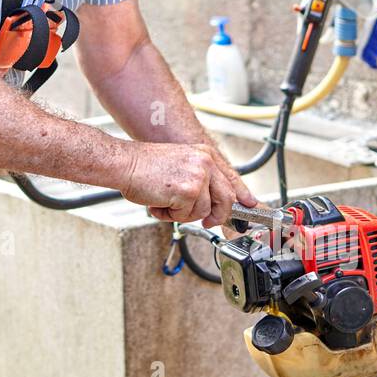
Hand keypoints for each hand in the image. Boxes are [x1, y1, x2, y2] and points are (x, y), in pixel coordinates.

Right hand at [121, 140, 257, 226]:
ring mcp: (198, 177)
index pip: (232, 177)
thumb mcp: (180, 164)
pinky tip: (159, 203)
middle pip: (226, 199)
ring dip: (183, 214)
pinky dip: (171, 216)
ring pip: (204, 211)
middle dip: (216, 216)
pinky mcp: (188, 191)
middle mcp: (205, 163)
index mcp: (204, 155)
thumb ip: (200, 179)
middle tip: (206, 221)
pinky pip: (187, 216)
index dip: (243, 195)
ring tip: (165, 202)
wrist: (125, 164)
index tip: (250, 205)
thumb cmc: (145, 167)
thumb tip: (211, 202)